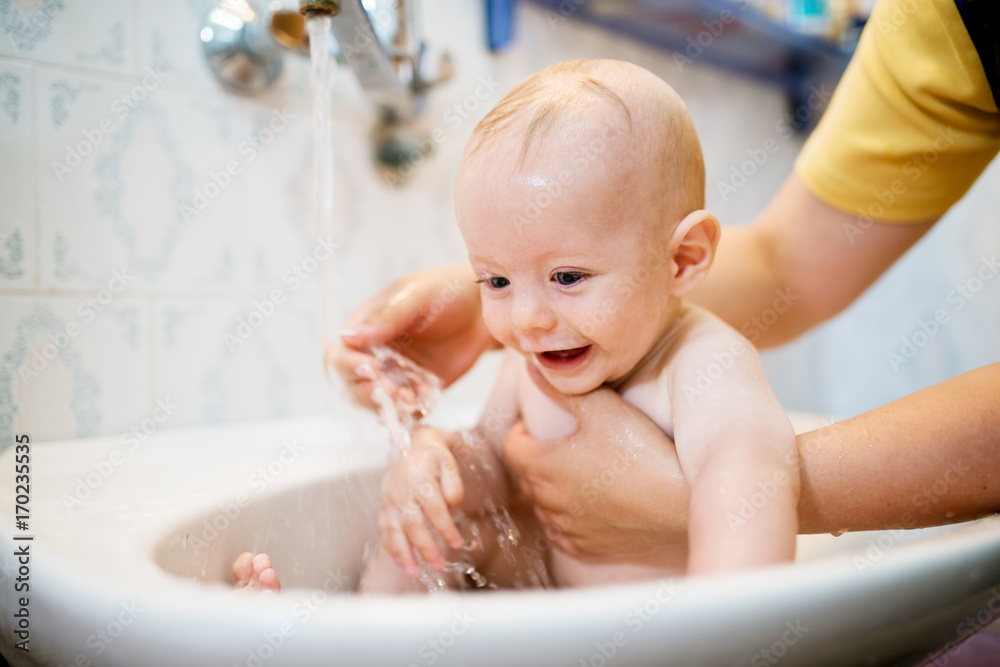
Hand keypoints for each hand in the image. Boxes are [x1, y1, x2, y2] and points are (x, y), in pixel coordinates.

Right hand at [326, 263, 495, 409]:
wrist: (483, 307)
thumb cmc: (446, 290)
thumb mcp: (415, 296)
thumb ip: (386, 316)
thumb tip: (350, 336)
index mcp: (364, 328)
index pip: (340, 354)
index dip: (347, 366)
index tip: (368, 369)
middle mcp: (374, 355)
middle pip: (352, 385)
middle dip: (366, 393)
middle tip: (388, 392)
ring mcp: (395, 375)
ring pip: (377, 402)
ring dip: (387, 406)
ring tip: (409, 399)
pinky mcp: (418, 390)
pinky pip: (406, 410)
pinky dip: (410, 412)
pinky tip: (423, 402)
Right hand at [379, 427, 465, 574]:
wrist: (411, 445)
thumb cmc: (433, 457)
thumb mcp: (449, 463)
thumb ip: (453, 486)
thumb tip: (452, 510)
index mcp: (421, 480)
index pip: (435, 509)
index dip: (446, 528)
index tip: (458, 543)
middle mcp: (402, 491)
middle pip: (413, 523)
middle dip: (426, 547)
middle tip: (438, 565)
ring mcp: (390, 500)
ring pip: (394, 530)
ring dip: (404, 553)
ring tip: (414, 572)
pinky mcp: (383, 506)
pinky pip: (384, 529)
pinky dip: (390, 547)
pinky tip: (400, 562)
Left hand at [503, 366, 689, 559]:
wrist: (679, 502)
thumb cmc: (640, 451)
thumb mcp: (601, 407)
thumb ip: (562, 389)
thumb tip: (533, 368)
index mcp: (543, 465)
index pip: (511, 447)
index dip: (520, 432)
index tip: (536, 426)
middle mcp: (548, 501)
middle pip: (526, 477)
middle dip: (537, 458)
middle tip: (561, 444)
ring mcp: (567, 529)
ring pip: (544, 508)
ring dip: (551, 491)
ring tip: (576, 474)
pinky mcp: (587, 548)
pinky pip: (563, 535)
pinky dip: (567, 520)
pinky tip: (586, 508)